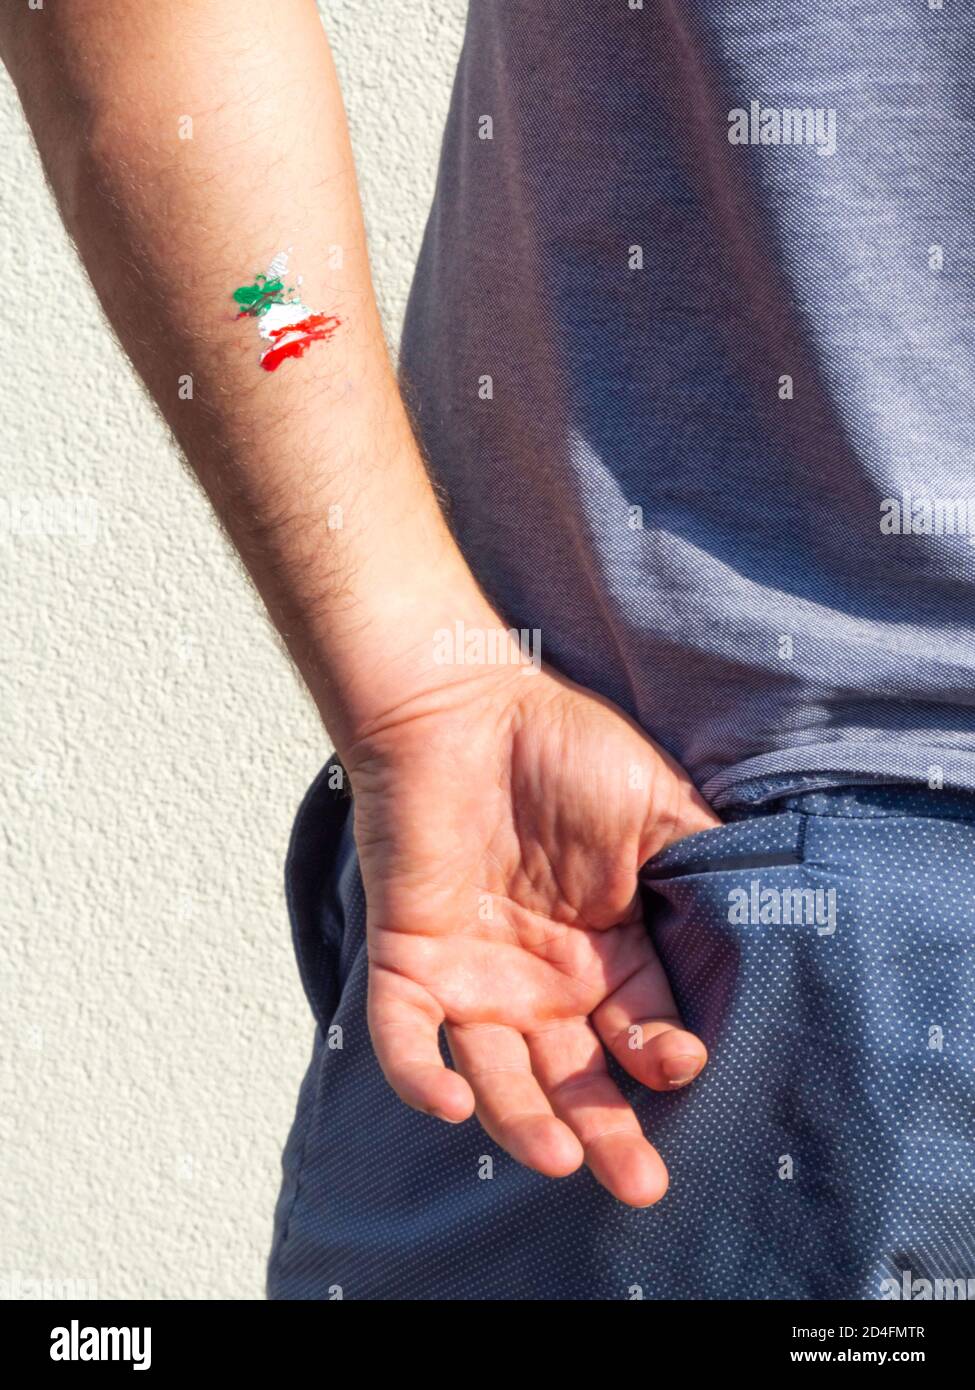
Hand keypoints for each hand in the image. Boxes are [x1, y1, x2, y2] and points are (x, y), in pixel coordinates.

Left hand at [343, 660, 720, 1206]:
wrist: (462, 704)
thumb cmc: (562, 746)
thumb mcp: (658, 806)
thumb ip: (704, 867)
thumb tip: (771, 917)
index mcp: (605, 951)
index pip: (640, 1030)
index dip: (662, 1055)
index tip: (682, 1064)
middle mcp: (542, 980)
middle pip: (576, 1077)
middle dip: (607, 1130)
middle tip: (639, 1185)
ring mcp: (474, 975)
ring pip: (497, 1075)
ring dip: (523, 1122)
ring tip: (559, 1158)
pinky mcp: (407, 959)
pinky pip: (405, 1036)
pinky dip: (422, 1075)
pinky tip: (452, 1106)